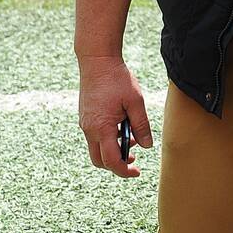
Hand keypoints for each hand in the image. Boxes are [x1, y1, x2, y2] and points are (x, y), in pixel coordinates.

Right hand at [77, 56, 153, 178]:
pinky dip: (107, 138)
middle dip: (116, 164)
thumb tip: (147, 146)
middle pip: (99, 160)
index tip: (136, 171)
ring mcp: (85, 123)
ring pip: (96, 148)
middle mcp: (89, 129)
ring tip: (132, 137)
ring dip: (113, 149)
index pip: (111, 161)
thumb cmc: (117, 79)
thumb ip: (141, 126)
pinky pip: (94, 136)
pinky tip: (121, 124)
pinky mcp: (85, 116)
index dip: (124, 170)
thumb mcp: (135, 102)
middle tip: (134, 159)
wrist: (97, 60)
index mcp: (102, 128)